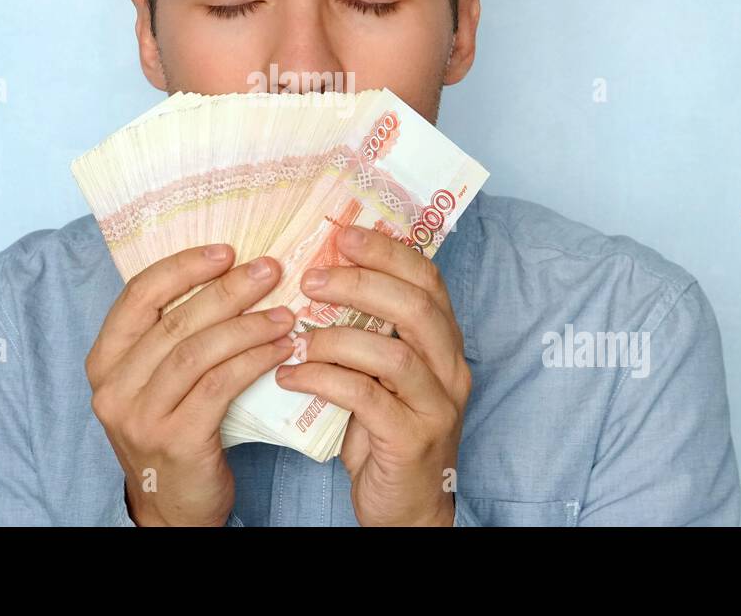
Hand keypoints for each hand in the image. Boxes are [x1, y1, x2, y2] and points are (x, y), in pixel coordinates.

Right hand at [86, 244, 294, 525]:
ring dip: (247, 326)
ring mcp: (141, 417)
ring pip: (198, 352)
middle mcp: (114, 387)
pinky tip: (282, 348)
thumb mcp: (155, 382)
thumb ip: (174, 336)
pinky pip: (219, 386)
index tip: (227, 251)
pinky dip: (254, 360)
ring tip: (285, 313)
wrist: (172, 508)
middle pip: (175, 321)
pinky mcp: (176, 440)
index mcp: (105, 361)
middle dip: (227, 290)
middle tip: (270, 271)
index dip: (184, 267)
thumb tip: (228, 274)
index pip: (139, 295)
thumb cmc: (172, 431)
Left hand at [276, 225, 471, 525]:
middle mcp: (450, 368)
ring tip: (296, 339)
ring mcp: (437, 405)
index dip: (386, 252)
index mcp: (443, 341)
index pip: (427, 279)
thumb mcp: (378, 372)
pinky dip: (323, 380)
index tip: (342, 235)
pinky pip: (366, 399)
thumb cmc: (384, 429)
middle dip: (360, 283)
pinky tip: (290, 375)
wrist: (406, 506)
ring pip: (392, 354)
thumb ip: (364, 329)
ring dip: (336, 338)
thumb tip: (315, 275)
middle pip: (416, 307)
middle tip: (311, 277)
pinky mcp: (412, 440)